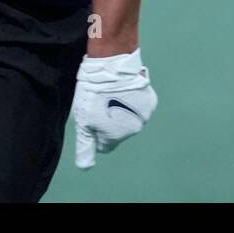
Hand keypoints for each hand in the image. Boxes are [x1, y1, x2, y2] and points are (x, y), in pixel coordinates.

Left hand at [71, 47, 156, 168]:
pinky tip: (123, 90)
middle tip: (100, 103)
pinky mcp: (150, 100)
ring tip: (111, 94)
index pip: (104, 145)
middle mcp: (135, 129)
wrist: (112, 64)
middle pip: (118, 132)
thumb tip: (85, 168)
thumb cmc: (94, 93)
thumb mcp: (83, 120)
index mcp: (116, 136)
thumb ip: (85, 145)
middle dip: (109, 122)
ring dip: (121, 111)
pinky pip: (139, 107)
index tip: (91, 117)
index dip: (95, 133)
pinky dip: (132, 101)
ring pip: (129, 119)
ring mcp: (145, 114)